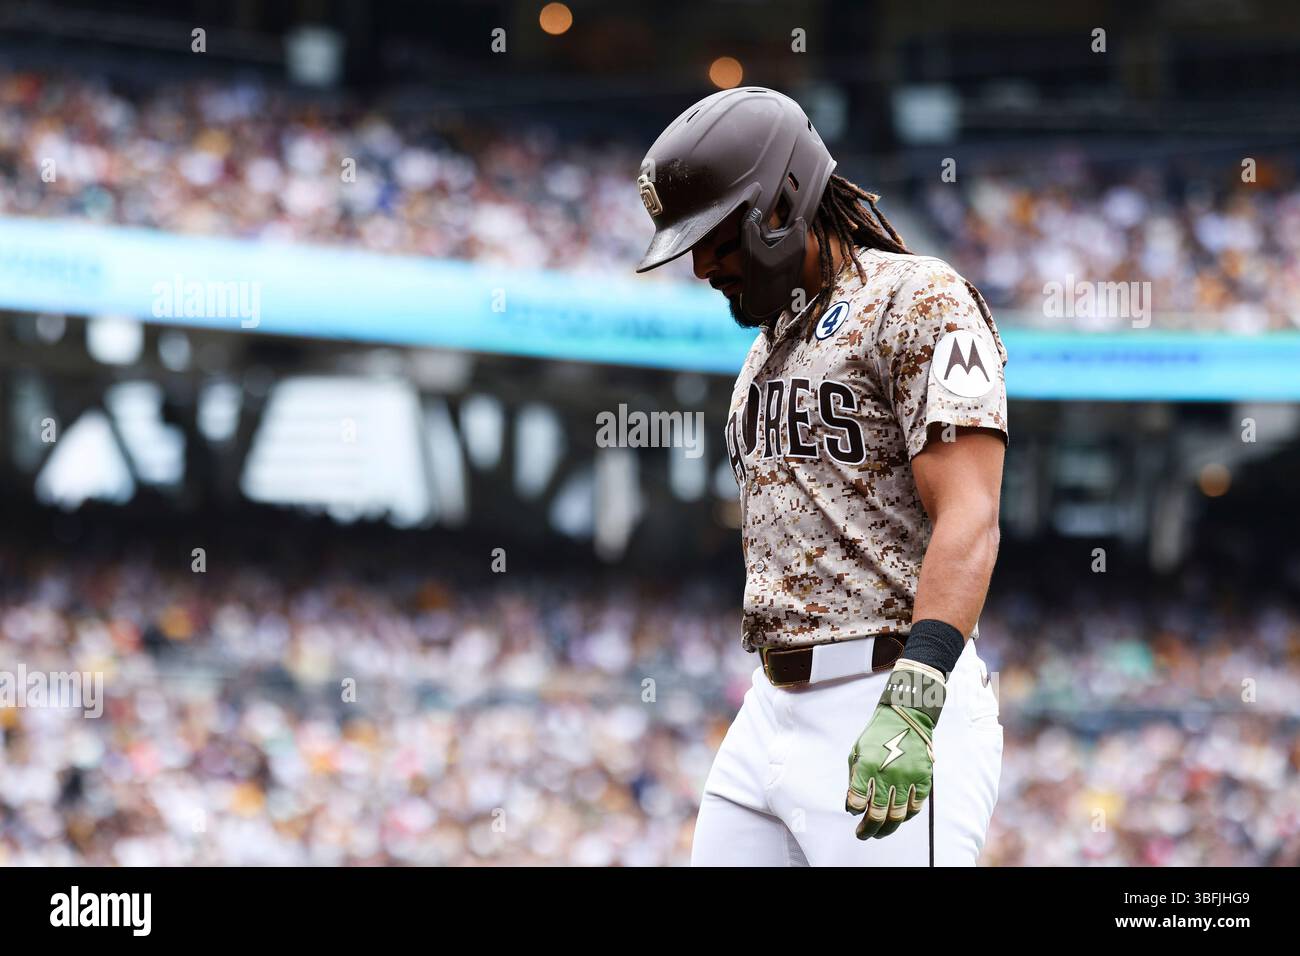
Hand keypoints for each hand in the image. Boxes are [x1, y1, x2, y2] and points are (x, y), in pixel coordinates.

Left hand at [845, 660, 946, 839]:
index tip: (854, 812)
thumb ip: (855, 778)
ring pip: (897, 815)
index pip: (856, 801)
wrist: (905, 717)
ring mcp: (907, 778)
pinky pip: (916, 806)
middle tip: (863, 834)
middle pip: (877, 814)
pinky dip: (907, 815)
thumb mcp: (857, 751)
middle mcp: (887, 775)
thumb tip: (853, 804)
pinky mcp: (923, 779)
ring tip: (879, 832)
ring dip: (887, 828)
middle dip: (868, 829)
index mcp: (866, 766)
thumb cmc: (877, 735)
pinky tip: (898, 817)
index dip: (854, 811)